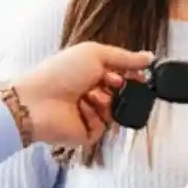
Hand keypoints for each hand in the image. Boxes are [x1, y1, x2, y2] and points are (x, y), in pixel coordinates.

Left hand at [9, 42, 153, 146]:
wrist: (37, 101)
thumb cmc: (61, 72)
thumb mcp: (96, 54)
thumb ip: (125, 58)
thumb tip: (149, 57)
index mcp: (91, 72)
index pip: (122, 75)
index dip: (132, 75)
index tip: (141, 75)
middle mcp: (91, 92)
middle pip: (121, 94)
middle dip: (118, 87)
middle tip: (109, 82)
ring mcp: (88, 114)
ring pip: (114, 110)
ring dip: (105, 100)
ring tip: (89, 95)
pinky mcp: (85, 133)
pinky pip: (103, 127)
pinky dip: (95, 116)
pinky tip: (81, 109)